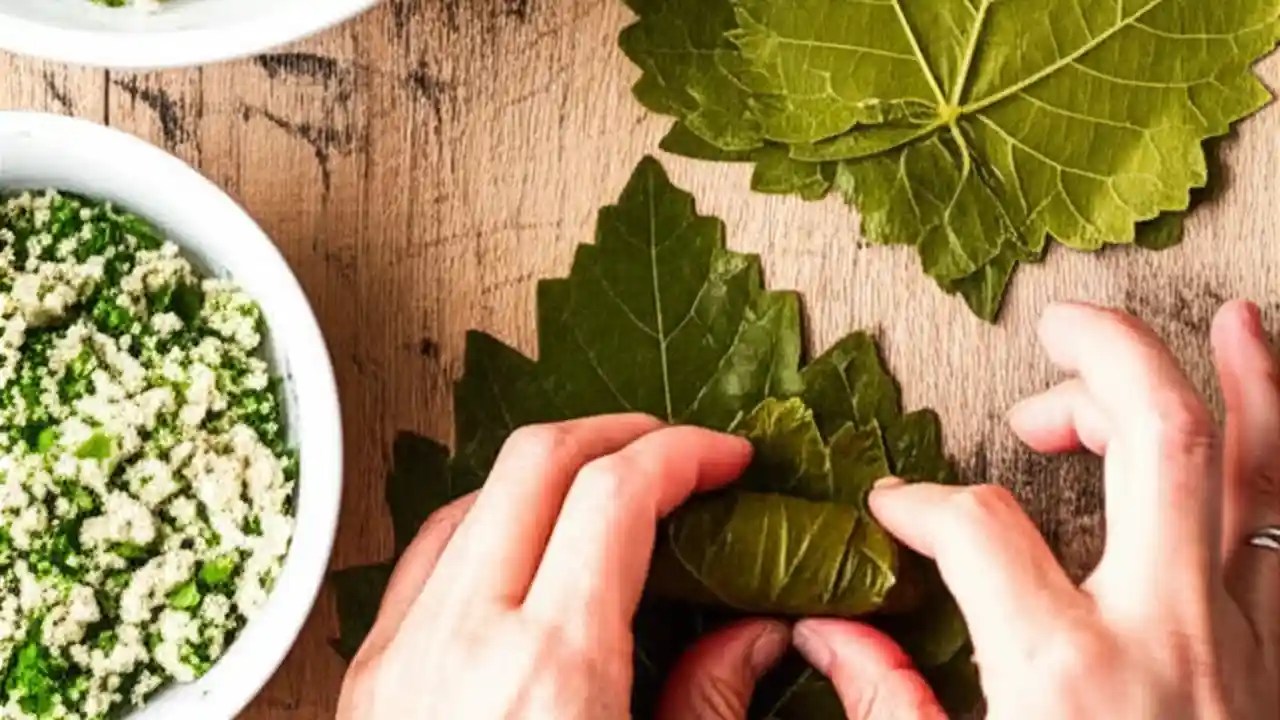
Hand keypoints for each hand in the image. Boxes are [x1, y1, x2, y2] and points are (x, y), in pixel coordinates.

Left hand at [337, 414, 793, 718]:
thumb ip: (710, 703)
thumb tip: (753, 629)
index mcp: (552, 669)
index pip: (617, 494)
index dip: (685, 454)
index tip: (727, 459)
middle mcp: (463, 638)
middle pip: (536, 461)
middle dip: (618, 433)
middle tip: (674, 450)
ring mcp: (401, 650)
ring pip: (473, 495)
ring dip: (548, 474)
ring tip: (609, 494)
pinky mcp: (367, 674)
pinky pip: (428, 555)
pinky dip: (489, 522)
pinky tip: (527, 549)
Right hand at [791, 301, 1279, 719]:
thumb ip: (890, 708)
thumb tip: (832, 638)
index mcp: (1064, 671)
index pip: (974, 527)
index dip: (918, 501)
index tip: (897, 509)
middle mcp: (1163, 634)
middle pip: (1158, 437)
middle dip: (1104, 356)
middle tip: (1053, 330)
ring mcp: (1234, 642)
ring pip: (1255, 472)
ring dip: (1239, 381)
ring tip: (1218, 321)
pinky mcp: (1274, 664)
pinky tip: (1274, 412)